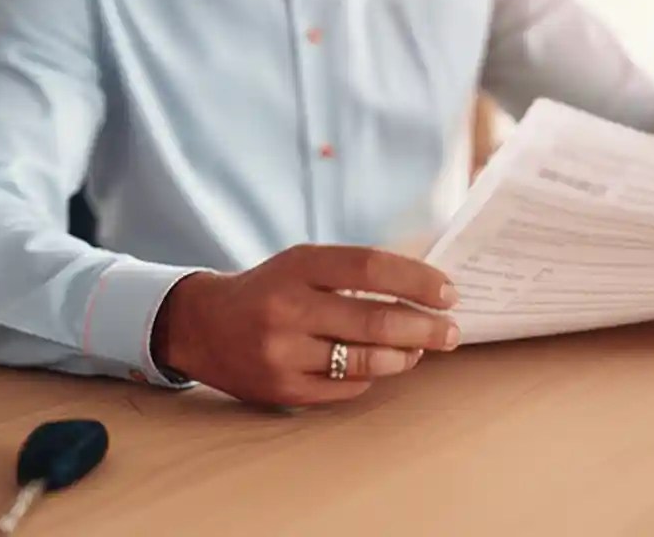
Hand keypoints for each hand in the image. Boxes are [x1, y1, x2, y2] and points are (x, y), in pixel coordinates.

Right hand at [153, 245, 460, 406]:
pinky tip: (378, 366)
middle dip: (426, 328)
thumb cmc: (269, 290)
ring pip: (365, 360)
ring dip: (404, 356)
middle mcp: (287, 307)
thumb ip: (353, 273)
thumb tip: (424, 291)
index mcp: (297, 266)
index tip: (449, 293)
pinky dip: (370, 376)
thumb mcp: (301, 265)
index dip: (417, 280)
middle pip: (376, 320)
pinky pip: (345, 387)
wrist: (202, 326)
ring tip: (418, 350)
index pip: (371, 267)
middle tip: (451, 331)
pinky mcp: (281, 389)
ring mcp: (283, 352)